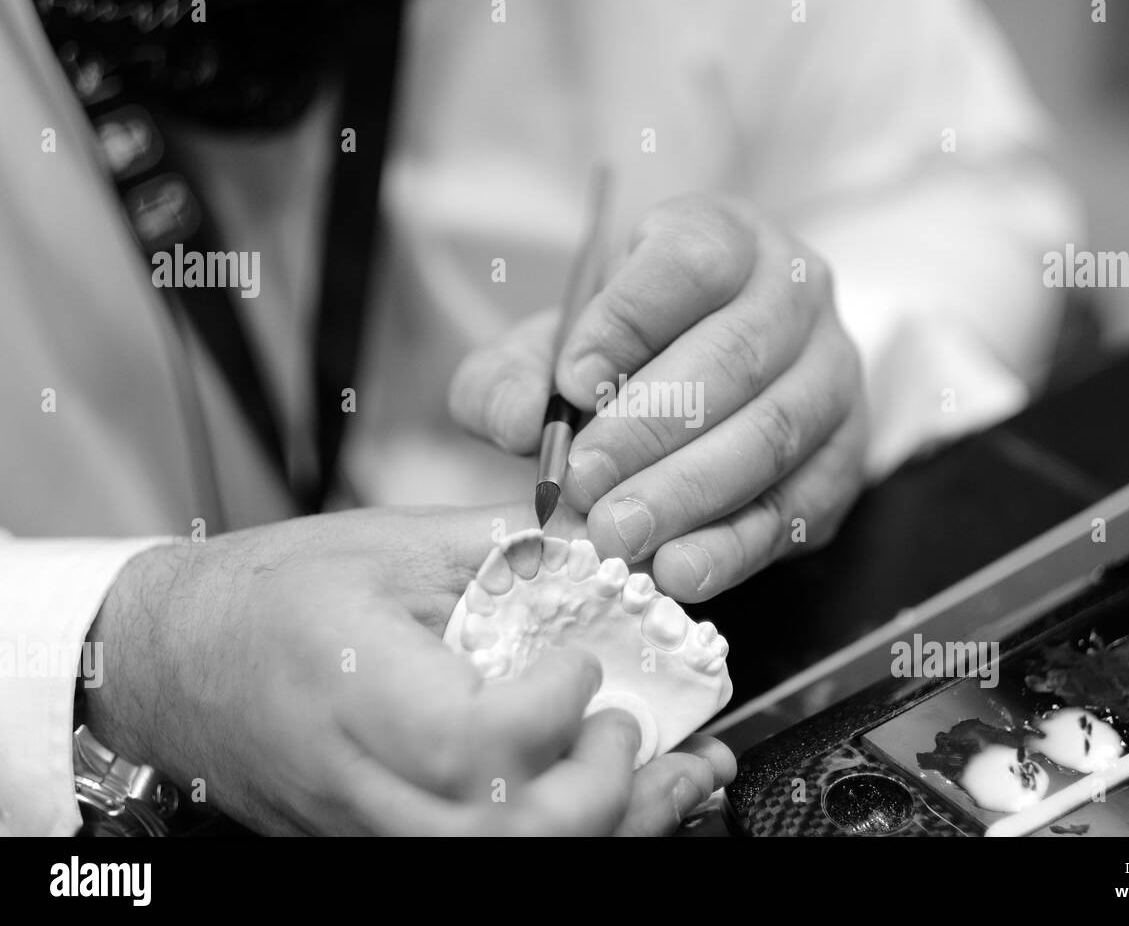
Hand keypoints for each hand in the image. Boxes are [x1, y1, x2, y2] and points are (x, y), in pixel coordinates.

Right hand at [85, 505, 733, 834]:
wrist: (171, 662)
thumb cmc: (266, 597)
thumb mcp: (382, 545)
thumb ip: (499, 546)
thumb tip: (601, 543)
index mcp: (358, 694)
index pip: (476, 744)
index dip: (553, 711)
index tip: (581, 663)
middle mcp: (364, 785)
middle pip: (508, 834)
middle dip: (603, 789)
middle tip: (626, 725)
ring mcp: (371, 831)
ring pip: (509, 863)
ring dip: (617, 826)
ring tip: (679, 777)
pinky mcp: (381, 845)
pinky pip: (490, 859)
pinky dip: (572, 834)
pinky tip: (625, 799)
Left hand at [451, 194, 866, 601]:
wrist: (714, 380)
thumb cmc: (628, 353)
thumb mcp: (560, 341)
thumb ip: (513, 372)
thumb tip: (510, 420)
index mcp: (728, 237)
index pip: (692, 262)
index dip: (629, 322)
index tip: (571, 383)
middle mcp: (797, 294)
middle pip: (736, 355)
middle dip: (651, 428)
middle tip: (583, 483)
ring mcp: (833, 376)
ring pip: (773, 433)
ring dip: (689, 492)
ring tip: (618, 536)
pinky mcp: (844, 458)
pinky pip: (799, 506)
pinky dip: (735, 545)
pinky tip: (678, 570)